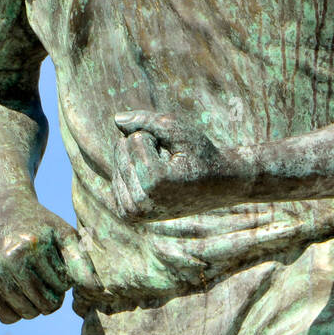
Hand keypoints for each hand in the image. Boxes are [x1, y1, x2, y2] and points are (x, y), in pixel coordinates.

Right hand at [0, 195, 102, 323]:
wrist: (0, 211)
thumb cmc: (39, 225)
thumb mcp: (63, 233)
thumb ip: (82, 261)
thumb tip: (99, 291)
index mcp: (32, 246)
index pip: (62, 286)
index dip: (64, 278)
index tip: (57, 263)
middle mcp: (9, 260)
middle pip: (45, 305)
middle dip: (52, 294)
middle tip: (47, 276)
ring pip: (28, 314)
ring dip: (36, 305)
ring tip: (35, 283)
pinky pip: (7, 318)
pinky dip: (17, 311)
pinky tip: (19, 291)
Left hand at [112, 111, 242, 221]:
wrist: (217, 186)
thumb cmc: (200, 154)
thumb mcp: (179, 130)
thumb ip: (147, 120)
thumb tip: (117, 119)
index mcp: (155, 183)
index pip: (135, 139)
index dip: (158, 139)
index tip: (177, 156)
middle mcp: (141, 203)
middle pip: (122, 150)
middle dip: (146, 148)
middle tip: (171, 164)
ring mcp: (133, 212)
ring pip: (118, 163)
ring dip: (140, 160)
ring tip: (165, 173)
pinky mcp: (129, 214)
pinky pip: (116, 178)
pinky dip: (133, 171)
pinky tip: (153, 180)